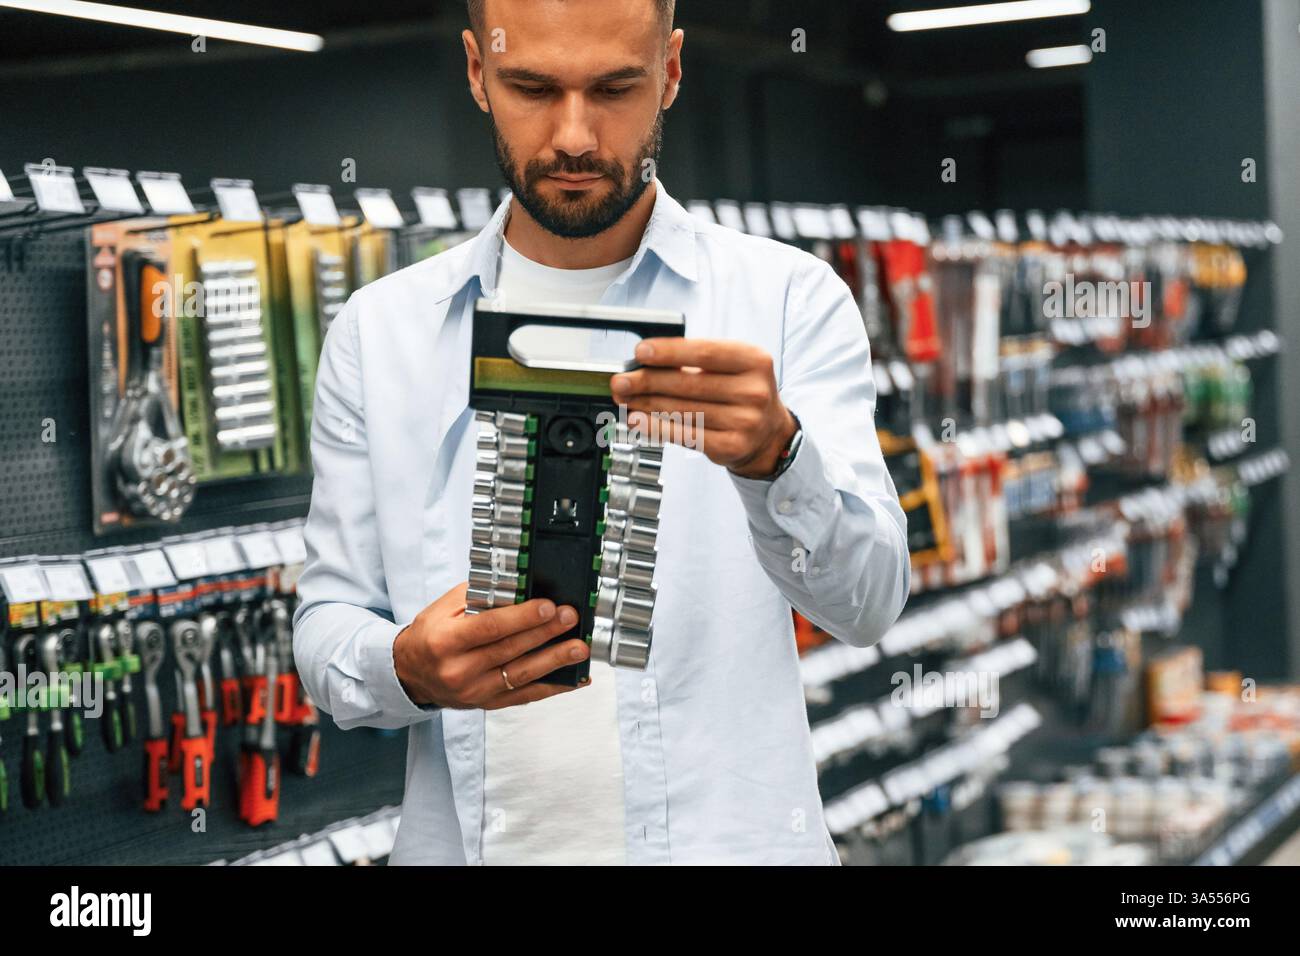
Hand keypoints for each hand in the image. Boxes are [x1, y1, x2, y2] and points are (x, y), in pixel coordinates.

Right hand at [393, 583, 589, 709]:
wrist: (410, 673)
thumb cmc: (431, 634)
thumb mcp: (444, 608)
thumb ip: (480, 597)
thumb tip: (520, 588)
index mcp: (446, 641)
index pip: (489, 628)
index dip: (521, 618)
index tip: (548, 606)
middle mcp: (459, 670)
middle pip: (510, 650)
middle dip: (545, 633)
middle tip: (571, 619)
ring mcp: (475, 692)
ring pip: (521, 675)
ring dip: (554, 661)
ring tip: (578, 648)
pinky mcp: (488, 704)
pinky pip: (525, 696)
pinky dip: (552, 687)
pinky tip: (575, 678)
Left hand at [610, 338, 796, 478]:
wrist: (769, 433)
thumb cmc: (741, 392)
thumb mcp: (732, 367)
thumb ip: (695, 361)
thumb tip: (645, 363)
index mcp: (754, 360)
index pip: (704, 352)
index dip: (669, 352)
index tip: (640, 352)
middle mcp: (753, 391)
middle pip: (688, 383)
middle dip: (647, 381)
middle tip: (621, 380)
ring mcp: (745, 421)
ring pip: (683, 410)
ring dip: (646, 404)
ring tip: (624, 398)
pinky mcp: (732, 446)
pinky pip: (686, 435)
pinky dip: (657, 427)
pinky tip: (638, 419)